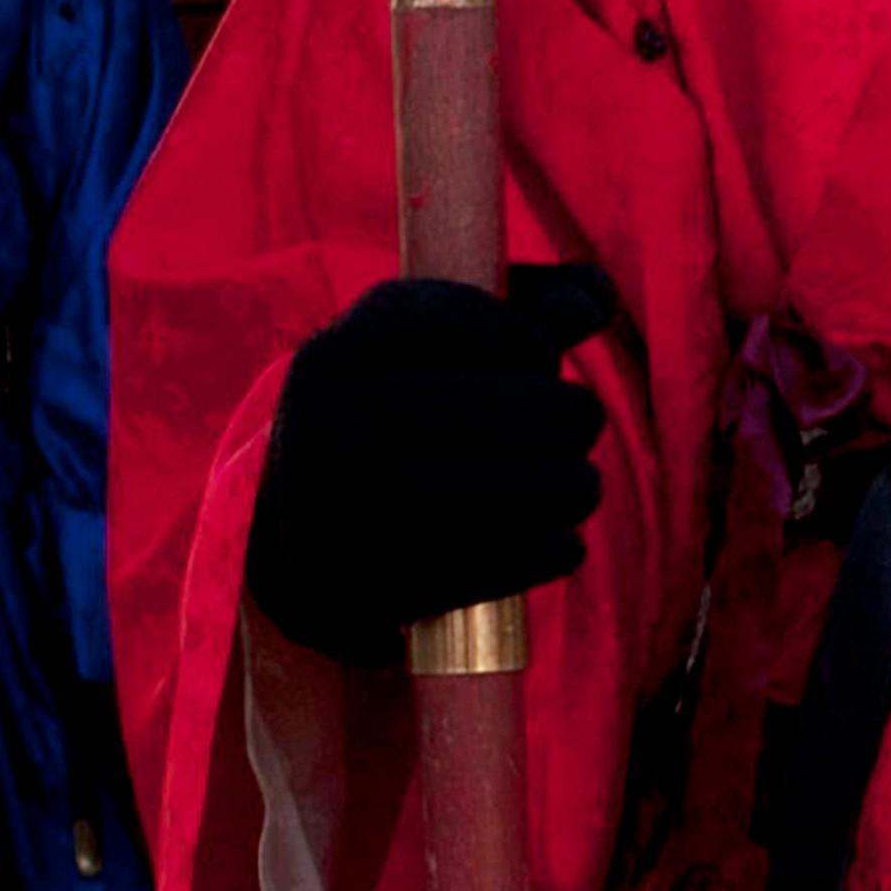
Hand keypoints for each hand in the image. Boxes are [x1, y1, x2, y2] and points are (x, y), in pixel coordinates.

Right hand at [245, 267, 620, 668]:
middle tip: (580, 422)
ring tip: (579, 483)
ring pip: (520, 491)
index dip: (533, 341)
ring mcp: (351, 514)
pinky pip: (504, 563)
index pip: (479, 325)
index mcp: (341, 354)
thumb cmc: (394, 411)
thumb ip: (525, 304)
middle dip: (572, 413)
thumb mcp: (432, 341)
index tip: (537, 357)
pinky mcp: (380, 587)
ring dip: (574, 486)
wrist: (297, 531)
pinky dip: (552, 548)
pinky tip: (562, 538)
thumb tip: (592, 303)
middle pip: (518, 410)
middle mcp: (334, 427)